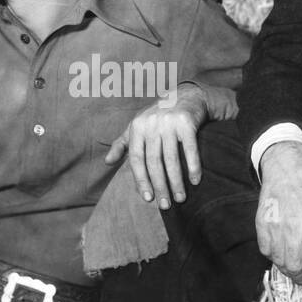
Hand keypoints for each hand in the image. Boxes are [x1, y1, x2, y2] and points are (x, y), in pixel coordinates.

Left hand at [105, 83, 207, 208]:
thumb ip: (122, 144)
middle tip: (165, 205)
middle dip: (159, 186)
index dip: (141, 180)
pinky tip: (195, 181)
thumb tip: (106, 162)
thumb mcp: (137, 127)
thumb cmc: (158, 117)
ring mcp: (169, 123)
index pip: (136, 159)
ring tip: (180, 198)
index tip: (147, 198)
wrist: (186, 96)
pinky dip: (193, 167)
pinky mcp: (187, 123)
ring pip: (172, 159)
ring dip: (176, 182)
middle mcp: (151, 124)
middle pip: (154, 162)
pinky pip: (190, 150)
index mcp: (137, 127)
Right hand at [257, 141, 301, 297]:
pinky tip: (282, 255)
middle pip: (294, 266)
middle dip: (301, 279)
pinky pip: (266, 251)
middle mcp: (293, 227)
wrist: (287, 167)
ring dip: (288, 270)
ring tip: (295, 270)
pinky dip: (274, 258)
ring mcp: (274, 226)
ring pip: (279, 261)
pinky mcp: (261, 224)